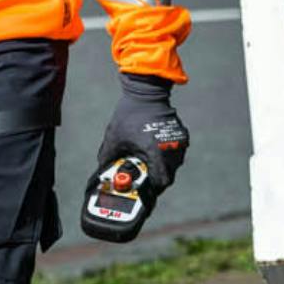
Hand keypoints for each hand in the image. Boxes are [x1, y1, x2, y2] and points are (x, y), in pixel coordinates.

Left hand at [93, 73, 188, 195]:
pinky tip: (154, 150)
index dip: (152, 190)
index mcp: (156, 152)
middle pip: (168, 176)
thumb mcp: (114, 138)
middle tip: (143, 178)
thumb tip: (102, 172)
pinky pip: (176, 153)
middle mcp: (171, 148)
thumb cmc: (130, 114)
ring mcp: (178, 142)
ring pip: (174, 166)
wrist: (146, 92)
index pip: (161, 182)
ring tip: (148, 163)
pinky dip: (167, 156)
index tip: (144, 191)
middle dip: (156, 180)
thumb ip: (107, 158)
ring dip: (162, 168)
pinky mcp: (181, 135)